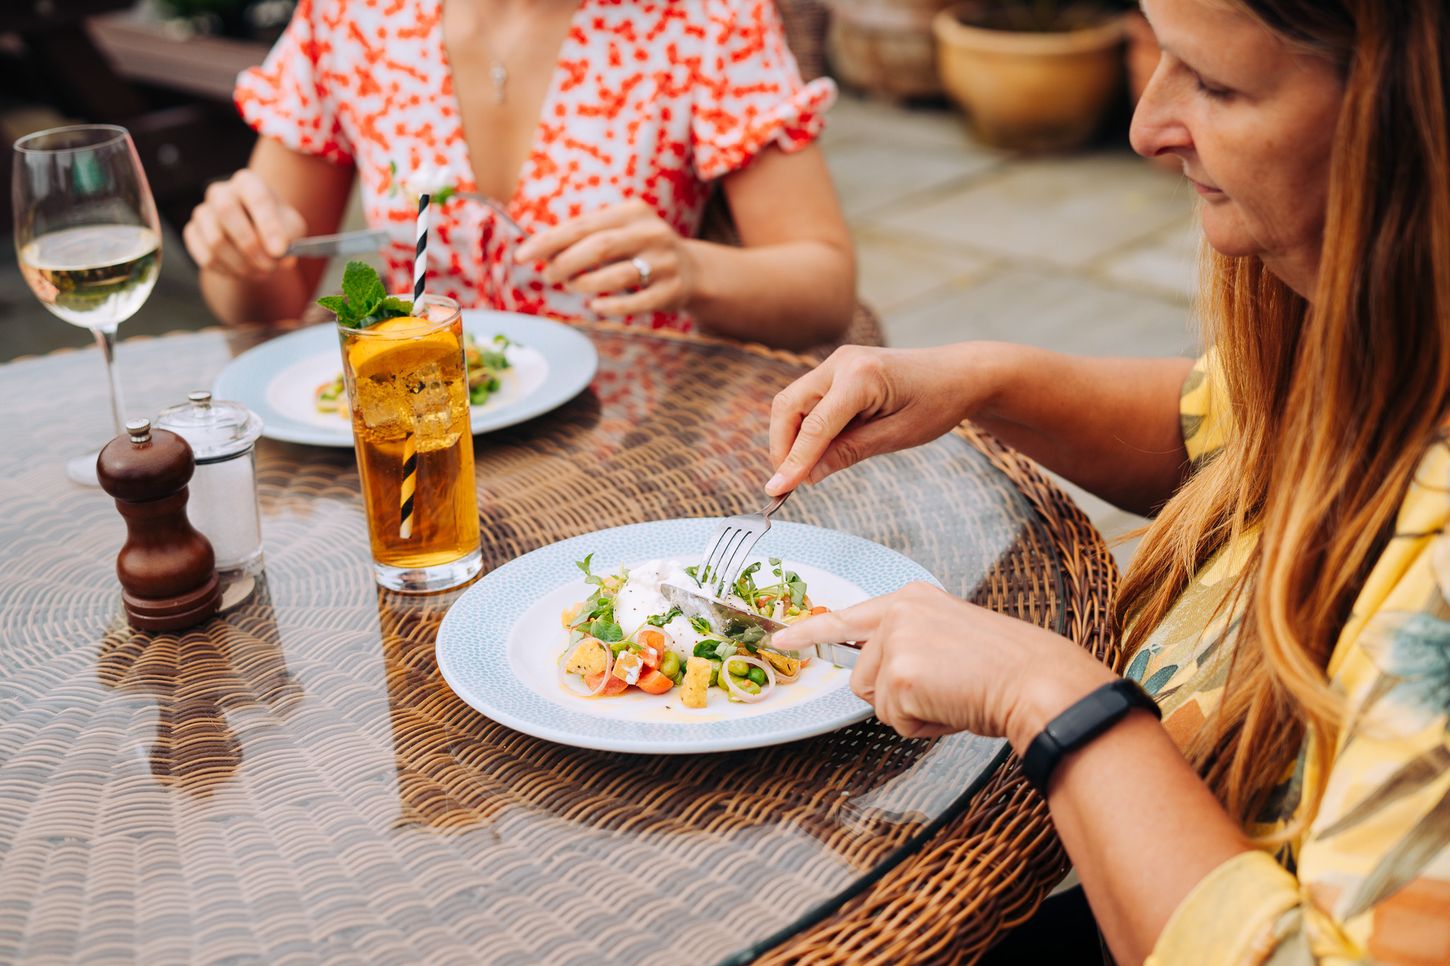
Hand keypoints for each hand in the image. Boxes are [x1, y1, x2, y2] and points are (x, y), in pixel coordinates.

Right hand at [183, 169, 306, 279]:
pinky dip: (229, 271)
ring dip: (242, 264)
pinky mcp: (192, 233)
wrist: (255, 236)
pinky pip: (206, 257)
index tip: (280, 251)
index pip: (257, 198)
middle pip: (226, 211)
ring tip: (263, 272)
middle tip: (270, 266)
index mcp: (248, 183)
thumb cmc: (276, 226)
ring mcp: (202, 212)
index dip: (269, 226)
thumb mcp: (291, 228)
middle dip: (250, 245)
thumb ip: (290, 239)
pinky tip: (245, 272)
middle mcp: (220, 192)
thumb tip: (283, 257)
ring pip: (215, 240)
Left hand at [513, 199, 696, 316]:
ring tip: (571, 286)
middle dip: (565, 263)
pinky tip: (595, 306)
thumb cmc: (639, 251)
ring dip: (585, 283)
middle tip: (548, 276)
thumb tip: (539, 251)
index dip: (549, 241)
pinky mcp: (671, 290)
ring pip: (617, 274)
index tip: (522, 256)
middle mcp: (651, 233)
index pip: (583, 225)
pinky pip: (637, 301)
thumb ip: (584, 237)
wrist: (691, 270)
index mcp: (633, 212)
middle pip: (598, 247)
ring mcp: (664, 262)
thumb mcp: (618, 232)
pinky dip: (612, 305)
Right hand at [766, 343, 986, 495]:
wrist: (958, 374)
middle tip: (788, 483)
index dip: (793, 461)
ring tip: (803, 470)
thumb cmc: (937, 403)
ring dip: (789, 438)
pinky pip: (807, 400)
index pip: (814, 426)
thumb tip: (808, 476)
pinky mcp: (836, 369)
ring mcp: (836, 362)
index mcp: (861, 376)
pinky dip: (803, 427)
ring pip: (792, 402)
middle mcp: (841, 362)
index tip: (777, 490)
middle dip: (782, 447)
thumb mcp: (897, 436)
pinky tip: (816, 451)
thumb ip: (849, 453)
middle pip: (788, 406)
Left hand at [769, 582, 1114, 748]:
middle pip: (861, 676)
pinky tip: (951, 706)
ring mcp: (896, 641)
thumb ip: (911, 646)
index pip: (848, 618)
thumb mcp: (949, 639)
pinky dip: (922, 726)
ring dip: (909, 712)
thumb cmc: (1004, 668)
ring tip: (951, 695)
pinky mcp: (899, 674)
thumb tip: (881, 681)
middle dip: (893, 697)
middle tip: (942, 690)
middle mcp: (898, 612)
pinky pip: (894, 720)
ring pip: (874, 700)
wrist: (1035, 680)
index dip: (809, 633)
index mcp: (912, 600)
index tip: (779, 640)